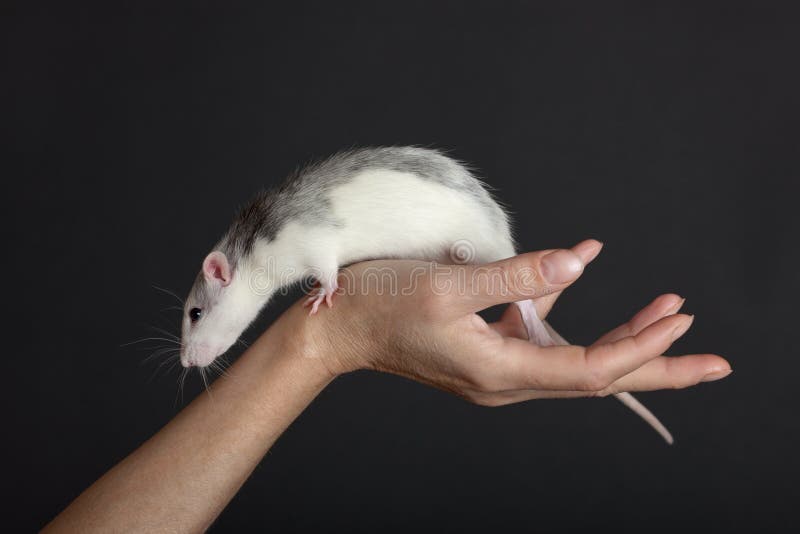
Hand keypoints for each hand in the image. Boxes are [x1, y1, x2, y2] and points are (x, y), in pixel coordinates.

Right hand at [295, 240, 729, 404]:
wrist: (333, 329)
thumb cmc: (380, 305)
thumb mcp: (448, 284)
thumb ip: (517, 274)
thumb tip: (581, 261)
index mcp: (500, 371)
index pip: (592, 370)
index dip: (641, 347)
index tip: (681, 320)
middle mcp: (505, 380)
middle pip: (598, 379)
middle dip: (656, 364)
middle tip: (712, 356)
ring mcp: (495, 370)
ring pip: (576, 362)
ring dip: (622, 340)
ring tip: (666, 313)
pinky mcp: (483, 352)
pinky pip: (543, 343)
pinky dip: (573, 320)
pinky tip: (580, 282)